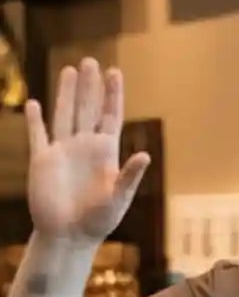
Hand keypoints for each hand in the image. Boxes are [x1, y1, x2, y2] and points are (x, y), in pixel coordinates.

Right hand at [25, 58, 149, 244]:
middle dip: (89, 85)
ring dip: (66, 93)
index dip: (112, 94)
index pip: (110, 115)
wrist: (69, 236)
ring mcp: (63, 151)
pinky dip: (36, 120)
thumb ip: (129, 176)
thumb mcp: (119, 198)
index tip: (115, 72)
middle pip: (87, 108)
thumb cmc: (99, 220)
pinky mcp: (42, 161)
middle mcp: (85, 146)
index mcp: (106, 151)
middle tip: (91, 61)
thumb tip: (145, 155)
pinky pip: (38, 135)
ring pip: (64, 115)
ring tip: (70, 70)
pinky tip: (35, 103)